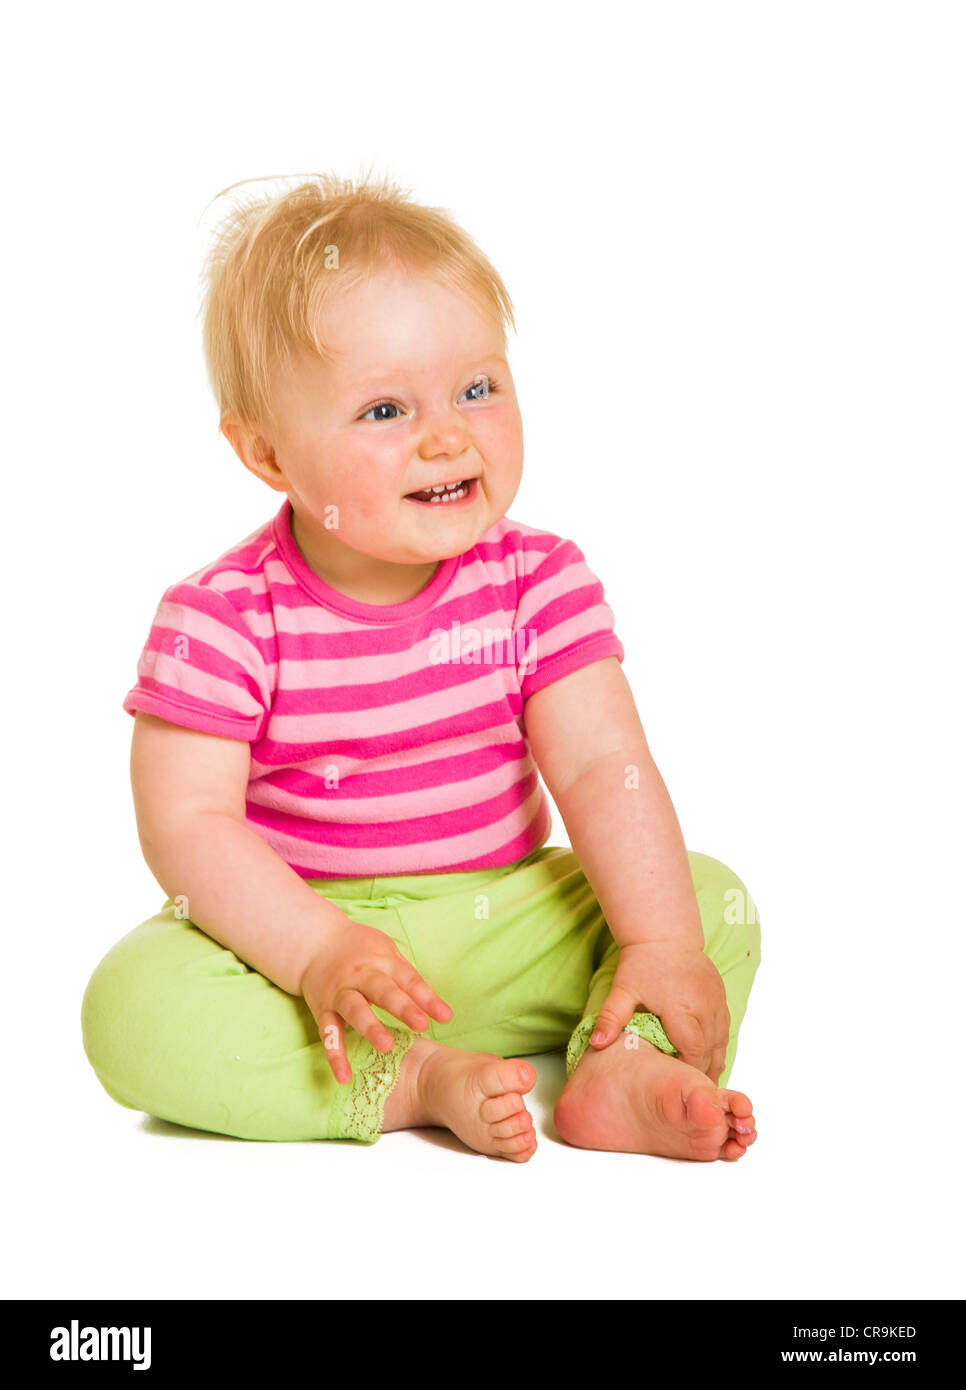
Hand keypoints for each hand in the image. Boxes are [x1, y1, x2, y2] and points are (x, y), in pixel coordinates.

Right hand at [300, 917, 451, 1084]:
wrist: (315, 942)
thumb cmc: (361, 950)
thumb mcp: (387, 952)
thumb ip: (408, 979)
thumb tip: (439, 1009)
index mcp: (382, 961)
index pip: (408, 980)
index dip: (427, 998)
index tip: (445, 1016)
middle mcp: (360, 976)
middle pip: (383, 990)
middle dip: (402, 1007)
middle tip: (421, 1025)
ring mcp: (340, 993)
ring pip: (355, 1010)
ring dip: (370, 1027)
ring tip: (386, 1046)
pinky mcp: (323, 1010)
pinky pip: (329, 1033)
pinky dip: (335, 1055)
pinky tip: (344, 1077)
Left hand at [590, 941, 729, 1082]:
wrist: (664, 935)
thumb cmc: (641, 964)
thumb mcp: (622, 990)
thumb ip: (611, 1017)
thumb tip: (596, 1043)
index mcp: (681, 1008)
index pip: (692, 1051)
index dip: (687, 1071)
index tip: (678, 1086)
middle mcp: (704, 1007)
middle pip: (710, 1050)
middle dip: (702, 1073)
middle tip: (693, 1096)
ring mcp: (716, 1002)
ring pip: (722, 1042)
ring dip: (714, 1063)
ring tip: (704, 1086)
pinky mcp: (721, 998)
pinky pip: (725, 1030)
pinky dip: (720, 1048)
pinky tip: (712, 1062)